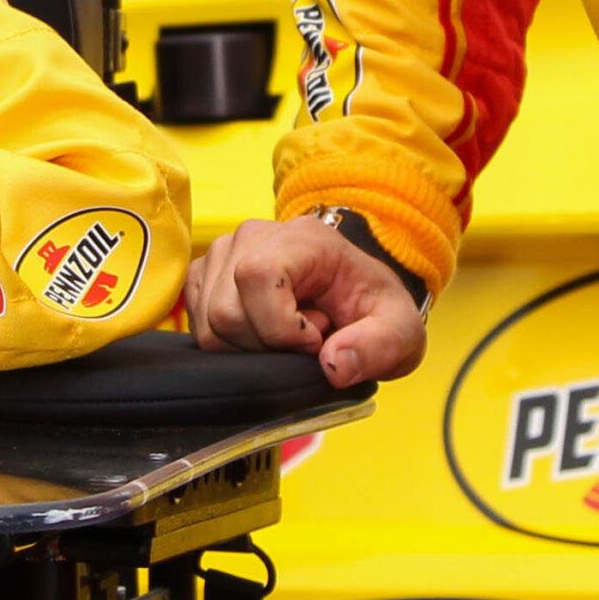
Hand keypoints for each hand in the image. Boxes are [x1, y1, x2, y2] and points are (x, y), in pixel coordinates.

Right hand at [186, 216, 425, 387]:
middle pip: (227, 310)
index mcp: (305, 237)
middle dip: (267, 345)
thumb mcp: (400, 333)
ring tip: (290, 333)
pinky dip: (231, 344)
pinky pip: (198, 327)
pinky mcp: (206, 276)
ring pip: (209, 325)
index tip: (316, 340)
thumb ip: (377, 348)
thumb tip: (333, 365)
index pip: (258, 276)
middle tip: (307, 337)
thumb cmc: (373, 310)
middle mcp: (256, 235)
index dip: (281, 327)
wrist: (355, 298)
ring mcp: (225, 253)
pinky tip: (265, 332)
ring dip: (250, 347)